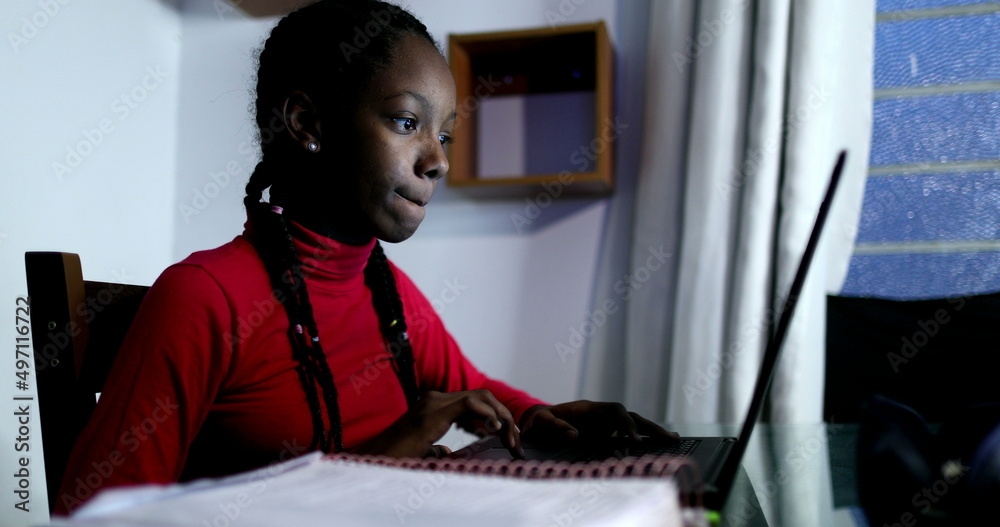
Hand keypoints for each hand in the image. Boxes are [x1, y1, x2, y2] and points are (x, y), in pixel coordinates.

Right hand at [351, 390, 522, 458]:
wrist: (375, 461)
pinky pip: (470, 404)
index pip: (475, 402)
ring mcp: (434, 403)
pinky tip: (495, 430)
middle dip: (504, 416)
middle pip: (483, 397)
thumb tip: (447, 451)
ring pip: (481, 398)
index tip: (508, 436)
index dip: (496, 416)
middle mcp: (436, 399)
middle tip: (515, 439)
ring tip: (510, 437)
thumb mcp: (423, 451)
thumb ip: (436, 447)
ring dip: (501, 416)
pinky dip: (487, 414)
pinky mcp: (434, 412)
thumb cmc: (396, 459)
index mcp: (435, 406)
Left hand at [519, 400, 679, 445]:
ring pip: (633, 424)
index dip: (626, 424)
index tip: (635, 440)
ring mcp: (605, 423)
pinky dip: (642, 439)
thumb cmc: (540, 422)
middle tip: (671, 438)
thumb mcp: (542, 423)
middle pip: (631, 416)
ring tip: (674, 440)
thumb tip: (575, 434)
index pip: (616, 411)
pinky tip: (656, 447)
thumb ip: (556, 426)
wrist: (538, 422)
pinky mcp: (606, 433)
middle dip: (651, 427)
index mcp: (590, 408)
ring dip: (652, 432)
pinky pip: (627, 435)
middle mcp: (602, 413)